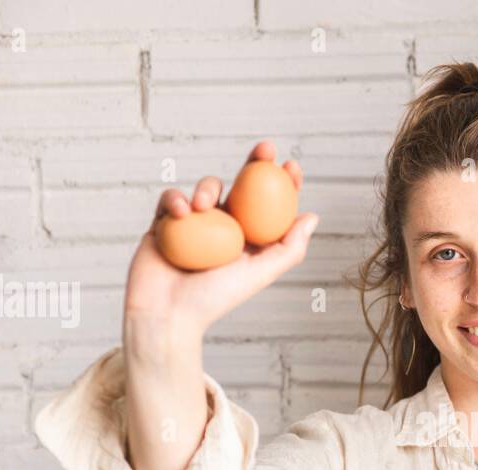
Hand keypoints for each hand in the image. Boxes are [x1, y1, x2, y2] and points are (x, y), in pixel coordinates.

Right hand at [124, 139, 318, 337]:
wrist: (167, 313)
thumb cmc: (213, 299)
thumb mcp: (260, 274)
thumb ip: (289, 249)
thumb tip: (312, 216)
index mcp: (249, 241)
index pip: (269, 206)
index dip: (282, 183)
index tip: (291, 166)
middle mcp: (224, 230)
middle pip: (242, 187)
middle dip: (255, 162)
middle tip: (266, 148)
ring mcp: (195, 225)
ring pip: (207, 189)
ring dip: (207, 188)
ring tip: (203, 206)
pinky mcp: (165, 224)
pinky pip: (172, 199)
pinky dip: (176, 200)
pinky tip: (181, 212)